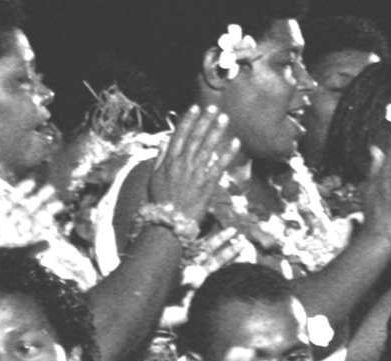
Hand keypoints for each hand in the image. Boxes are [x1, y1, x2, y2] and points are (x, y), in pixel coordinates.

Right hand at [146, 105, 240, 222]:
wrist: (168, 223)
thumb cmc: (160, 202)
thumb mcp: (154, 178)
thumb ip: (160, 158)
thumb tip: (164, 141)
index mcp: (169, 161)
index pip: (180, 135)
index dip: (188, 120)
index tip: (195, 108)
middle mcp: (182, 164)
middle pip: (195, 138)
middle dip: (205, 121)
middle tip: (214, 107)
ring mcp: (195, 173)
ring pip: (207, 147)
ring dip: (216, 131)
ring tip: (224, 118)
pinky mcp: (207, 185)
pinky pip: (219, 166)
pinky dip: (227, 153)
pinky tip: (235, 142)